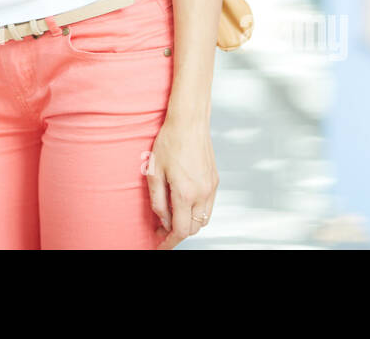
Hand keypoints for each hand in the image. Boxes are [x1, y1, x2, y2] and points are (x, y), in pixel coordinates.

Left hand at [146, 116, 217, 249]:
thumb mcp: (154, 172)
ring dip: (188, 223)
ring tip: (172, 216)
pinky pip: (208, 207)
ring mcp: (212, 188)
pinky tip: (184, 203)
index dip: (169, 242)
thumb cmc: (170, 141)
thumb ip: (158, 201)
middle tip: (160, 229)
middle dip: (176, 233)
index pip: (180, 230)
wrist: (190, 122)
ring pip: (202, 220)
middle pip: (192, 228)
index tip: (159, 246)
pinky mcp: (216, 181)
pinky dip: (197, 212)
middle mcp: (202, 193)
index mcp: (185, 193)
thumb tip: (163, 220)